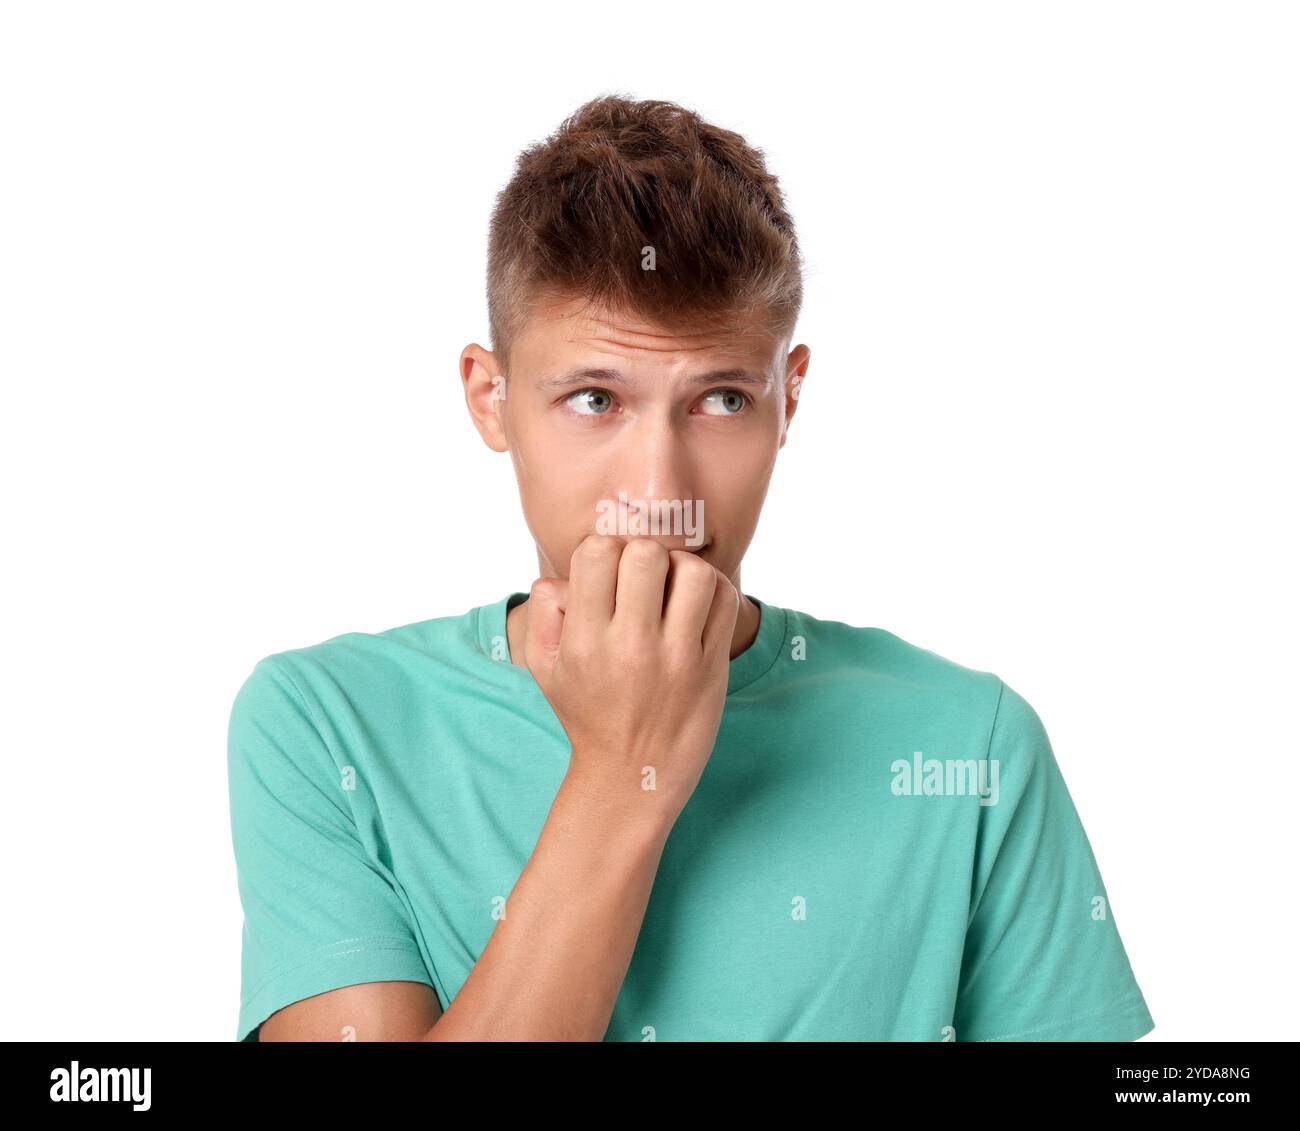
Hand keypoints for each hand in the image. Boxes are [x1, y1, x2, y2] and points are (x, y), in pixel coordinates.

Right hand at [523, 534, 739, 828]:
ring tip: (674, 589)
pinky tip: (697, 605)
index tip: (608, 573)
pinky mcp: (712, 667)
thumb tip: (564, 575)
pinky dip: (714, 590)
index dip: (603, 551)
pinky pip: (725, 601)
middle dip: (643, 555)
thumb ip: (544, 612)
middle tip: (643, 579)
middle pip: (645, 554)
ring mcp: (677, 657)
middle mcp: (631, 646)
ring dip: (683, 570)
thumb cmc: (587, 713)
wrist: (632, 775)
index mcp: (585, 641)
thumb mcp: (546, 669)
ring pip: (694, 571)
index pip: (597, 553)